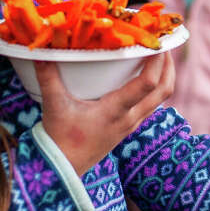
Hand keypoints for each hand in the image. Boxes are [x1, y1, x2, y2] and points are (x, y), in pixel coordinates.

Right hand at [32, 51, 174, 174]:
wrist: (63, 169)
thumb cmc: (60, 140)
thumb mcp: (54, 106)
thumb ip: (48, 77)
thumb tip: (40, 52)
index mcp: (116, 110)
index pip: (148, 83)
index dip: (157, 61)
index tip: (157, 40)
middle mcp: (130, 118)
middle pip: (164, 90)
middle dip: (169, 65)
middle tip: (164, 43)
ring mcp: (131, 124)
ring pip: (160, 99)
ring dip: (165, 76)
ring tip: (158, 55)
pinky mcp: (128, 128)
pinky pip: (150, 105)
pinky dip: (154, 88)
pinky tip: (143, 77)